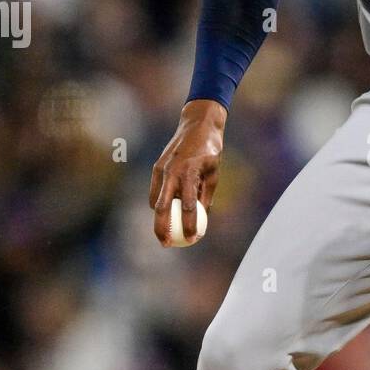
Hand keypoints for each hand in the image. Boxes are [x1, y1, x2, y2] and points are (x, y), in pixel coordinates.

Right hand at [149, 99, 226, 245]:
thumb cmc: (210, 150)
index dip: (190, 226)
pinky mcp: (156, 166)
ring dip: (158, 218)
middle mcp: (172, 172)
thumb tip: (203, 219)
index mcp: (190, 174)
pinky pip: (155, 191)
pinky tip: (162, 214)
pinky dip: (158, 203)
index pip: (190, 207)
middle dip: (162, 229)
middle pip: (163, 208)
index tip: (192, 240)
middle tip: (166, 244)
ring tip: (162, 234)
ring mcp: (162, 169)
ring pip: (156, 200)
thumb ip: (205, 195)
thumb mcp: (214, 173)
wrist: (197, 124)